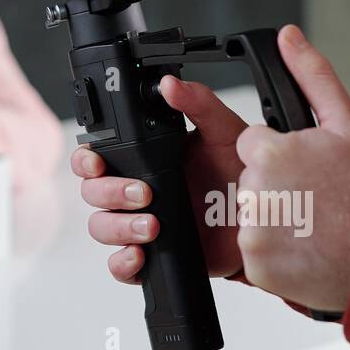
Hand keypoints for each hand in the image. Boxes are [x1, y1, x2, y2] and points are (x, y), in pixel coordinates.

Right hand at [72, 76, 247, 281]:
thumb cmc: (241, 176)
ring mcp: (140, 224)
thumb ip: (198, 104)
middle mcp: (135, 191)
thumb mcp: (224, 132)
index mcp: (145, 160)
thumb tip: (171, 84)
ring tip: (152, 226)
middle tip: (142, 193)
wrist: (263, 224)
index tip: (96, 162)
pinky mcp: (152, 256)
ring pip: (102, 228)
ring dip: (118, 227)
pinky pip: (120, 265)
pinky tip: (140, 256)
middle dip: (109, 193)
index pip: (96, 156)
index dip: (86, 160)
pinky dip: (123, 263)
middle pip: (92, 193)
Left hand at [232, 24, 349, 311]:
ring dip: (278, 218)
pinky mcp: (258, 267)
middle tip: (319, 199)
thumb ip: (311, 76)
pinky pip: (257, 251)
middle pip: (250, 179)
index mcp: (271, 154)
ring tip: (318, 224)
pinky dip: (278, 252)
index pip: (253, 144)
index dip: (281, 154)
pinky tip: (310, 247)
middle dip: (278, 185)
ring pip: (252, 214)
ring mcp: (255, 233)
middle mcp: (255, 193)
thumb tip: (288, 37)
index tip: (309, 169)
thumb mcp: (349, 124)